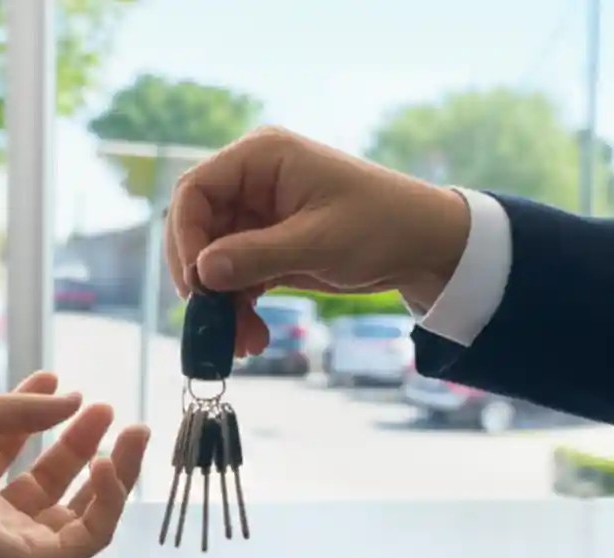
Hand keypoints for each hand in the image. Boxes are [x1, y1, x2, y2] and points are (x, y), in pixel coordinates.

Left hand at [0, 370, 149, 557]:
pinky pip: (88, 535)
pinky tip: (107, 463)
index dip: (36, 414)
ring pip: (79, 512)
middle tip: (108, 410)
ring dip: (113, 471)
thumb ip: (24, 408)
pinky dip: (108, 499)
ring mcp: (16, 544)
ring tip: (136, 432)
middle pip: (49, 481)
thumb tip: (71, 398)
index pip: (8, 448)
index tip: (60, 384)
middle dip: (80, 442)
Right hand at [165, 126, 471, 355]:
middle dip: (204, 279)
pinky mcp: (269, 247)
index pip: (196, 190)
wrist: (428, 247)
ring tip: (243, 343)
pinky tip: (253, 337)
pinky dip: (240, 308)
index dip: (185, 237)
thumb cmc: (383, 226)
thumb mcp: (320, 242)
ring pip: (215, 261)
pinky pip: (237, 278)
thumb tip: (203, 272)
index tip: (194, 284)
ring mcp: (259, 216)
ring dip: (222, 303)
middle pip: (199, 229)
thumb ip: (257, 256)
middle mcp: (253, 182)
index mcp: (262, 158)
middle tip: (211, 321)